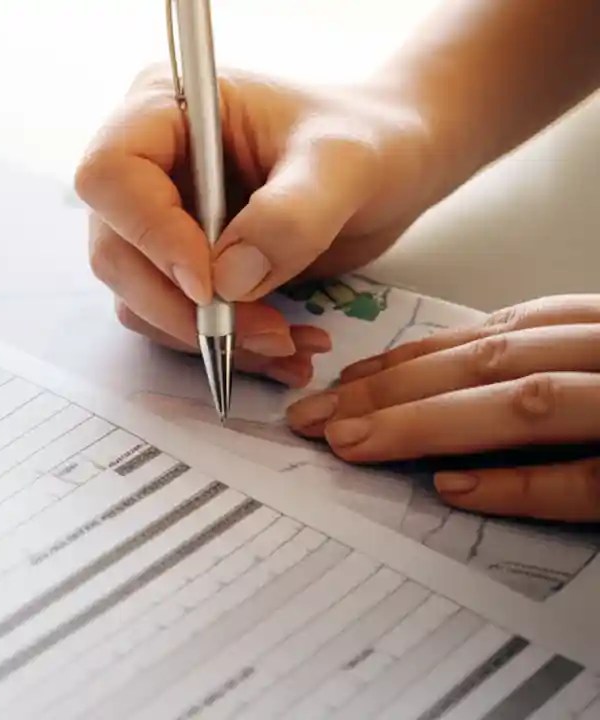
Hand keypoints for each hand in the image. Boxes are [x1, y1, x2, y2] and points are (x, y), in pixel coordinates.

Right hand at [75, 65, 435, 385]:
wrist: (392, 171)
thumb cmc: (370, 143)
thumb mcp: (345, 166)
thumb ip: (290, 216)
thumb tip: (227, 279)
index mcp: (165, 110)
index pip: (111, 175)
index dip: (148, 233)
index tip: (210, 283)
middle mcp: (146, 165)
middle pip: (115, 249)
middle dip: (183, 305)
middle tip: (263, 330)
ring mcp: (156, 219)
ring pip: (137, 296)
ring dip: (205, 335)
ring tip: (286, 341)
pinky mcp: (177, 266)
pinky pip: (172, 319)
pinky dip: (222, 344)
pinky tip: (280, 343)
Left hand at [285, 295, 599, 521]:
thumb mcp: (596, 364)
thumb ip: (542, 366)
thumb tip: (449, 389)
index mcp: (596, 331)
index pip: (489, 338)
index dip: (408, 360)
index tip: (341, 383)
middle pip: (488, 365)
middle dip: (391, 390)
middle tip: (313, 417)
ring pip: (524, 406)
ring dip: (428, 423)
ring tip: (350, 442)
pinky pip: (586, 481)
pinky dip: (518, 484)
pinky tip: (451, 488)